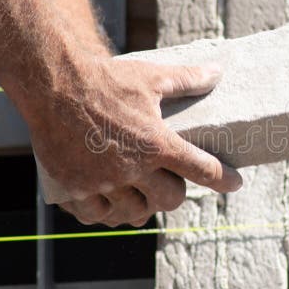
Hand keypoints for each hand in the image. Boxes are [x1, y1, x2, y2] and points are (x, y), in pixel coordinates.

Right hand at [29, 54, 241, 226]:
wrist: (52, 83)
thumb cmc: (106, 79)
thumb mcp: (151, 77)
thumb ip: (187, 80)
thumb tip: (218, 72)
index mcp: (157, 143)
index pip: (202, 170)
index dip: (224, 179)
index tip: (236, 183)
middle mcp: (132, 168)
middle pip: (170, 199)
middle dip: (174, 193)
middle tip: (169, 183)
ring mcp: (101, 182)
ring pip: (134, 213)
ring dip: (142, 206)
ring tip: (141, 196)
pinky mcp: (75, 188)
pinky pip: (97, 215)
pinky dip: (106, 213)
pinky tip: (110, 205)